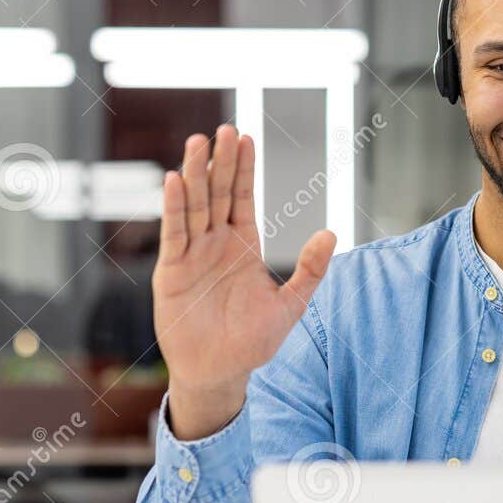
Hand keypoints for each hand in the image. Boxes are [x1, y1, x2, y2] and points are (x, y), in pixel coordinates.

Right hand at [152, 125, 335, 439]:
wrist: (219, 372)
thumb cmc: (253, 341)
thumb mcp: (290, 305)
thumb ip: (310, 271)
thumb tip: (331, 234)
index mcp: (244, 246)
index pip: (242, 198)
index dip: (243, 169)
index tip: (245, 137)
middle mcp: (216, 243)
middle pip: (217, 194)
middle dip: (220, 163)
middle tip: (223, 130)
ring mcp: (192, 255)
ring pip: (194, 207)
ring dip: (195, 175)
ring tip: (198, 144)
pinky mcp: (172, 272)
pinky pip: (174, 234)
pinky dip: (174, 208)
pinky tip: (174, 181)